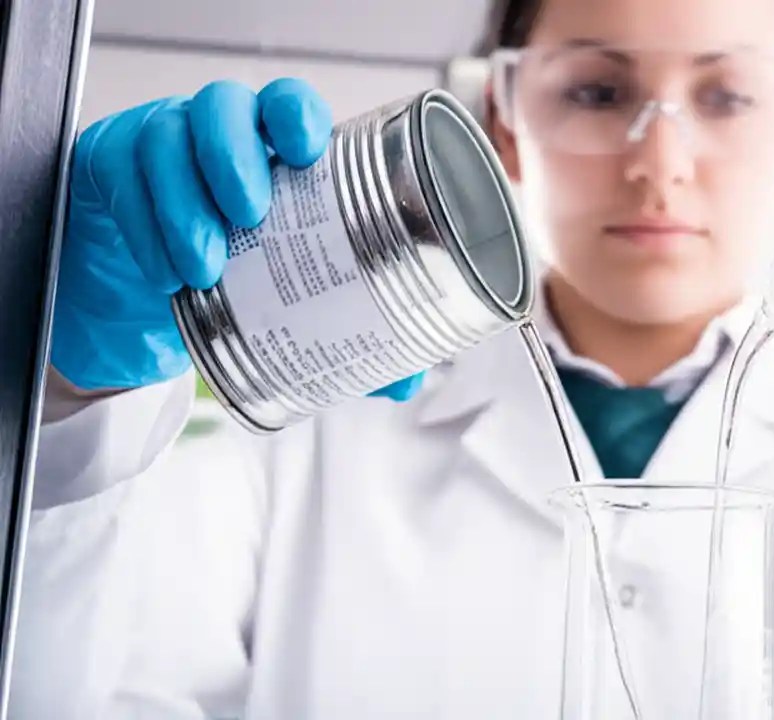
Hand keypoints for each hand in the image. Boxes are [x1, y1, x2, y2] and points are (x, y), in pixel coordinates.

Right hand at [52, 78, 331, 389]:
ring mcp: (163, 141)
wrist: (153, 292)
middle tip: (248, 218)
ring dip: (184, 206)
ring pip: (165, 141)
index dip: (295, 113)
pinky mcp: (113, 164)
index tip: (305, 151)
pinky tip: (162, 274)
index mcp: (277, 149)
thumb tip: (402, 384)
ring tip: (203, 270)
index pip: (287, 102)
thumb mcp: (291, 296)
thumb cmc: (239, 276)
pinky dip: (142, 229)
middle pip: (223, 105)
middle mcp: (221, 131)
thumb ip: (348, 330)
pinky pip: (121, 180)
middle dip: (234, 157)